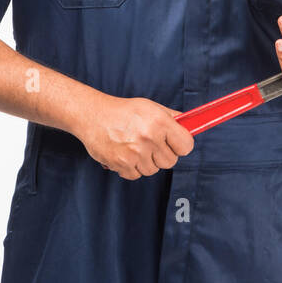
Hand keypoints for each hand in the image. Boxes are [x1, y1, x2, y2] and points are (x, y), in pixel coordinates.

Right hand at [77, 93, 194, 178]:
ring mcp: (135, 153)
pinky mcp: (122, 164)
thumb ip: (171, 118)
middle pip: (170, 161)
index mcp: (160, 122)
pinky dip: (132, 168)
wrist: (92, 115)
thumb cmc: (122, 111)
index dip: (181, 146)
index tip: (175, 144)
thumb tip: (189, 126)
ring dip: (146, 162)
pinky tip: (125, 154)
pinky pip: (136, 175)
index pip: (186, 146)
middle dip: (162, 155)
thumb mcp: (150, 107)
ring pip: (153, 170)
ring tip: (135, 147)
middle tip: (151, 144)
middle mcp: (149, 138)